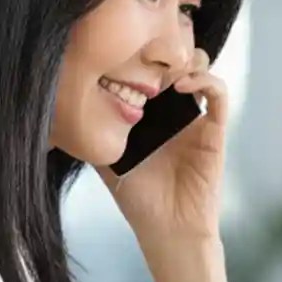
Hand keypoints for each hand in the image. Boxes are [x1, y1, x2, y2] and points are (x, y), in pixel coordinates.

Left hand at [96, 48, 227, 242]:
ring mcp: (198, 120)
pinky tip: (180, 85)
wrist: (166, 231)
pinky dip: (204, 81)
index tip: (123, 53)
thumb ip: (95, 133)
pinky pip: (219, 95)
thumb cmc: (139, 200)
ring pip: (203, 70)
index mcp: (155, 116)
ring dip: (187, 61)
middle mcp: (178, 113)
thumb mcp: (108, 159)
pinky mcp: (214, 132)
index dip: (144, 57)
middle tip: (146, 54)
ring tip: (164, 68)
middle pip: (180, 62)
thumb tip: (62, 110)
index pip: (154, 72)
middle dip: (166, 51)